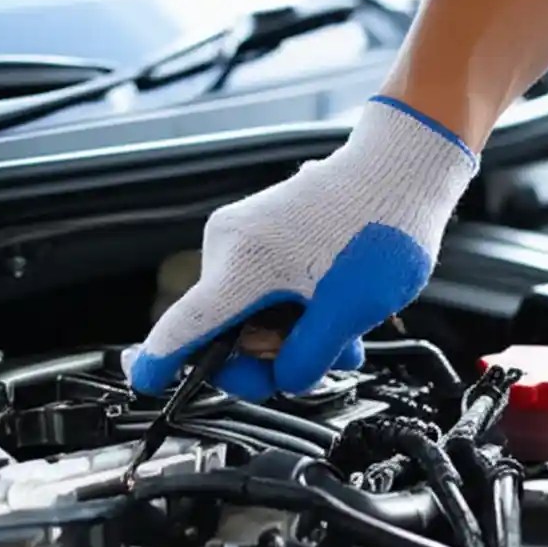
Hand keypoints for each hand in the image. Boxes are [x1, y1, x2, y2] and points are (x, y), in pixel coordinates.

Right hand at [128, 96, 476, 400]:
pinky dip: (294, 310)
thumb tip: (285, 378)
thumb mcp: (350, 313)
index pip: (186, 325)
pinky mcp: (264, 231)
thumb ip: (307, 358)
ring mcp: (245, 235)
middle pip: (224, 329)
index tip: (145, 380)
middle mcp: (231, 245)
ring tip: (342, 333)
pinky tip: (334, 313)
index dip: (163, 360)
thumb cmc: (381, 224)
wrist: (402, 165)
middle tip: (319, 358)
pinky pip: (264, 289)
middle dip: (269, 355)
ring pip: (251, 313)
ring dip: (291, 335)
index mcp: (244, 265)